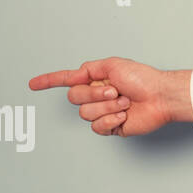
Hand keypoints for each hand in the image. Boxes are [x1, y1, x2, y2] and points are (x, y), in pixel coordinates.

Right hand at [28, 57, 190, 136]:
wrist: (159, 97)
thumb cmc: (142, 78)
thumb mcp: (113, 64)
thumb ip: (90, 69)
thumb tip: (74, 75)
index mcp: (94, 80)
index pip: (66, 81)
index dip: (48, 82)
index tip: (32, 84)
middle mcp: (96, 97)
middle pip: (74, 98)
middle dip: (94, 94)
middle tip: (115, 91)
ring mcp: (102, 113)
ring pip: (85, 114)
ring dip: (106, 106)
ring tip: (124, 102)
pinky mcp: (111, 127)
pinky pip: (97, 127)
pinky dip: (111, 119)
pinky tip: (124, 114)